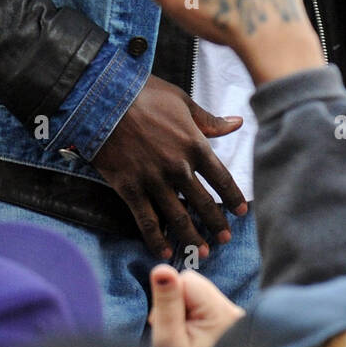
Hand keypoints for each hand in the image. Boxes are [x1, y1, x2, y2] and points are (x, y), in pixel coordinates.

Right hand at [91, 74, 245, 261]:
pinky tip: (163, 252)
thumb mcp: (182, 102)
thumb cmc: (145, 94)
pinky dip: (156, 239)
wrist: (104, 97)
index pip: (222, 178)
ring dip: (192, 237)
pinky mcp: (130, 188)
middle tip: (224, 239)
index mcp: (194, 144)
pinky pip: (146, 220)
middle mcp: (178, 167)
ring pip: (178, 218)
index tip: (241, 212)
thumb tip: (238, 123)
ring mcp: (154, 180)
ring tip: (202, 252)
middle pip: (203, 203)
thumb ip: (209, 120)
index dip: (233, 197)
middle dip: (216, 223)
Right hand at [148, 263, 243, 346]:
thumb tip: (161, 268)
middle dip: (178, 306)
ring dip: (185, 314)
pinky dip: (195, 321)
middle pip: (194, 287)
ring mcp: (234, 318)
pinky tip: (194, 341)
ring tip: (185, 341)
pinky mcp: (230, 324)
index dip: (169, 299)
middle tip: (176, 336)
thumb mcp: (169, 342)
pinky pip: (206, 310)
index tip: (170, 326)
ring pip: (198, 298)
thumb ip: (165, 304)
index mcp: (222, 311)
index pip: (186, 279)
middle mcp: (233, 310)